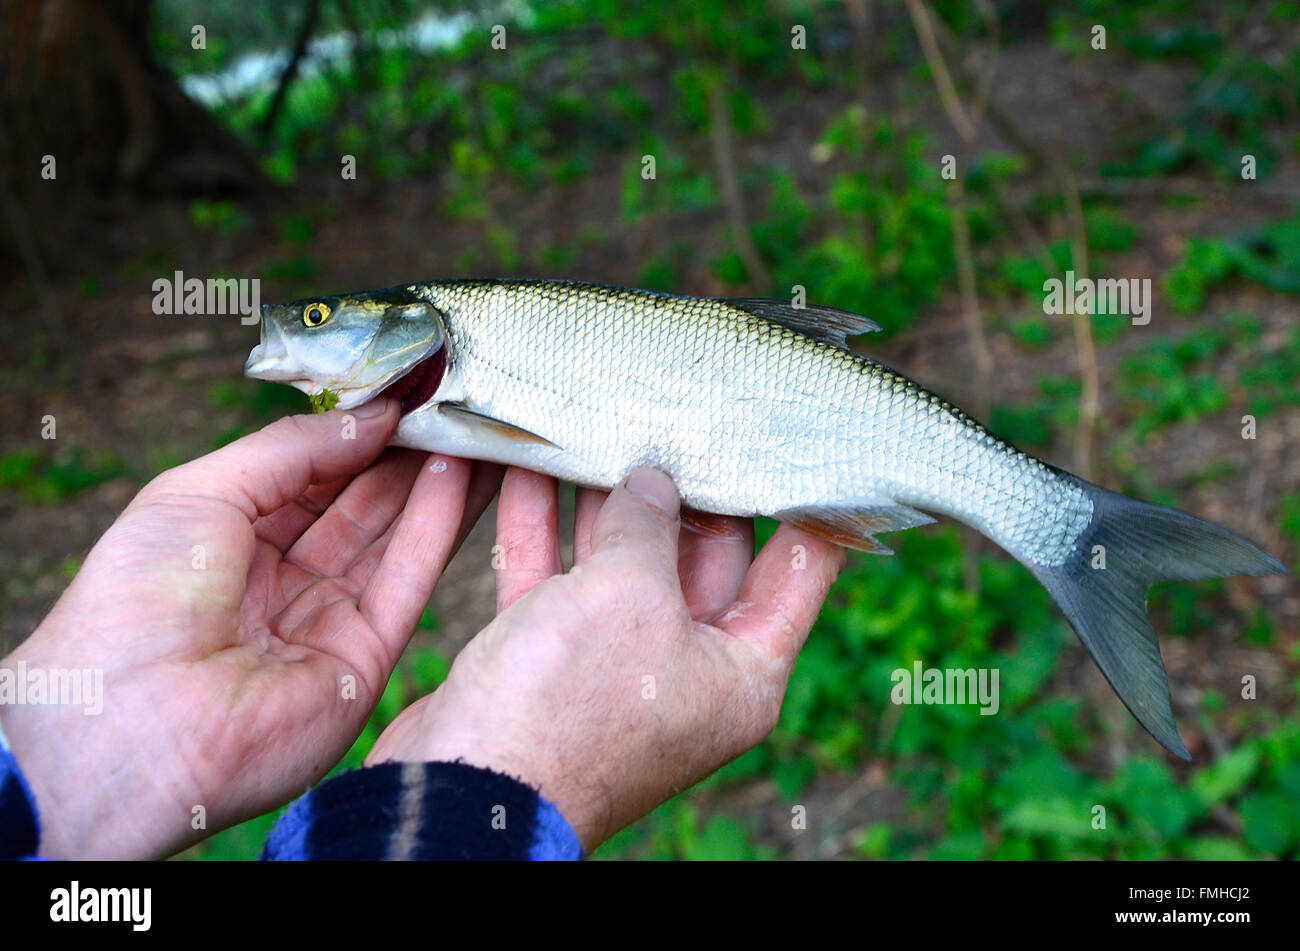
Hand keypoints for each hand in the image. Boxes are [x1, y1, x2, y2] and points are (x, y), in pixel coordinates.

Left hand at [0, 400, 499, 857]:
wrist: (129, 726)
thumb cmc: (138, 599)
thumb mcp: (200, 492)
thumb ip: (292, 449)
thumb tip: (375, 414)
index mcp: (232, 541)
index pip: (312, 476)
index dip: (358, 432)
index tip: (407, 389)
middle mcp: (283, 581)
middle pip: (361, 505)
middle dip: (408, 452)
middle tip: (459, 400)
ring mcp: (325, 623)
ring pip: (393, 539)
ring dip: (435, 481)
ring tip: (478, 423)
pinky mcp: (364, 661)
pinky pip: (405, 582)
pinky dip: (435, 527)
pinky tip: (461, 473)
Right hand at [367, 466, 845, 850]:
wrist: (461, 794)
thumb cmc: (564, 710)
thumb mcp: (628, 597)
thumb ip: (647, 526)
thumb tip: (652, 483)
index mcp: (742, 669)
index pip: (798, 570)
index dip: (804, 502)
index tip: (795, 438)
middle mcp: (688, 668)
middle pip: (704, 556)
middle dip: (686, 484)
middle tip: (680, 412)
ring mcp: (618, 665)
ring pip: (622, 563)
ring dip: (605, 499)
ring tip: (603, 421)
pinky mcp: (552, 660)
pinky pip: (558, 578)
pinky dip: (543, 527)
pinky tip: (529, 465)